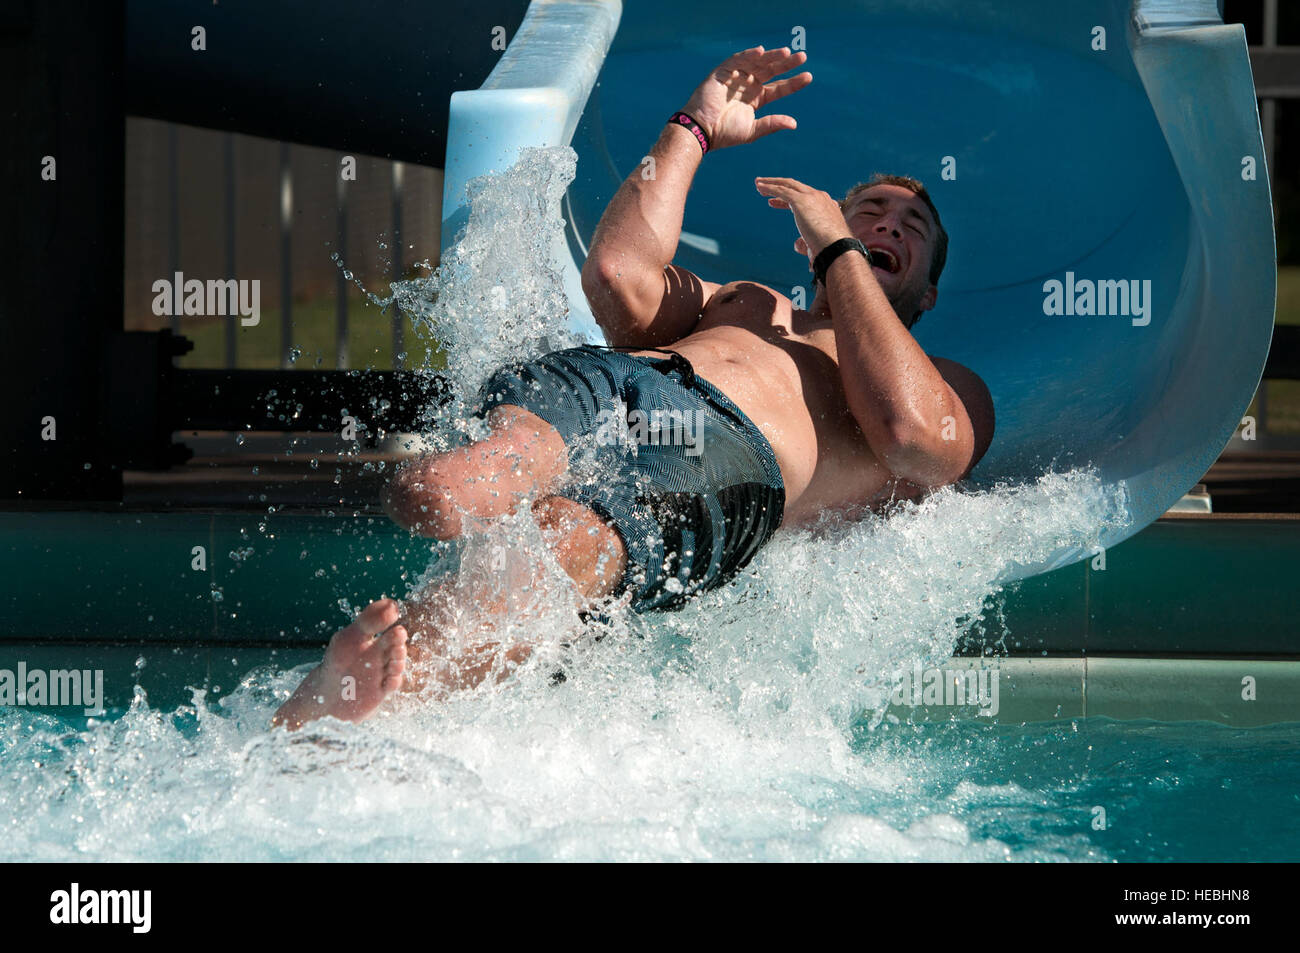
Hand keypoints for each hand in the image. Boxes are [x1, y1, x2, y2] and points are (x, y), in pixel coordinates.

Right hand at [681, 47, 811, 150]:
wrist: (702, 130)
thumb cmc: (725, 133)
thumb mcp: (752, 130)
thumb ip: (772, 124)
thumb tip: (794, 124)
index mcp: (756, 98)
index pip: (778, 88)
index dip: (793, 82)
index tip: (808, 77)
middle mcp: (749, 85)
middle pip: (771, 71)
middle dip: (787, 64)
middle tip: (803, 57)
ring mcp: (737, 77)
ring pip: (758, 63)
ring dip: (772, 56)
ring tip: (787, 53)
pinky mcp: (723, 72)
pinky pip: (738, 60)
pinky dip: (749, 55)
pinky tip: (762, 52)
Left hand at [755, 177, 852, 262]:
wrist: (837, 247)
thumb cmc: (829, 251)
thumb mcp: (817, 245)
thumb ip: (806, 244)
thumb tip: (796, 245)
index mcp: (826, 205)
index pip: (804, 197)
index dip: (787, 199)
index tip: (773, 202)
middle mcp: (820, 197)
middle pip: (795, 187)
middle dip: (779, 185)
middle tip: (763, 188)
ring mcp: (811, 197)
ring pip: (788, 185)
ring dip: (772, 183)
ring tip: (758, 184)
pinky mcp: (801, 200)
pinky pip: (782, 190)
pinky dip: (770, 187)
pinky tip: (760, 188)